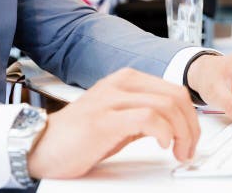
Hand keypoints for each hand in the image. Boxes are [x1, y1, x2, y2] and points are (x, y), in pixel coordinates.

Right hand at [26, 67, 199, 178]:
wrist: (40, 146)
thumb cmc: (76, 137)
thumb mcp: (118, 121)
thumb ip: (143, 117)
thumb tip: (174, 126)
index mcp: (125, 81)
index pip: (173, 90)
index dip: (191, 116)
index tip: (192, 138)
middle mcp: (119, 84)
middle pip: (175, 95)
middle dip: (191, 125)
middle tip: (189, 148)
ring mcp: (111, 99)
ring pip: (166, 105)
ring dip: (182, 133)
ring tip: (179, 151)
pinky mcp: (104, 119)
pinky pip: (147, 117)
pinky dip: (164, 132)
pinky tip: (164, 145)